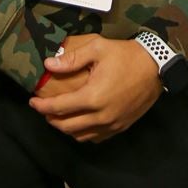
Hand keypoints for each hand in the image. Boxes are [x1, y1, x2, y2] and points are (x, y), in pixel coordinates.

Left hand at [29, 36, 161, 142]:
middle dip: (50, 119)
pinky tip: (79, 123)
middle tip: (43, 109)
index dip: (42, 106)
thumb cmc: (126, 55)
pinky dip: (83, 133)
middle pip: (67, 126)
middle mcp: (101, 116)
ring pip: (80, 136)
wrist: (155, 68)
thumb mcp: (98, 49)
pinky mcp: (120, 127)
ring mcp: (112, 125)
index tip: (32, 102)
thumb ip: (72, 59)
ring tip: (58, 116)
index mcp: (93, 97)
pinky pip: (96, 138)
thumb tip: (48, 64)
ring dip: (65, 128)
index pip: (59, 107)